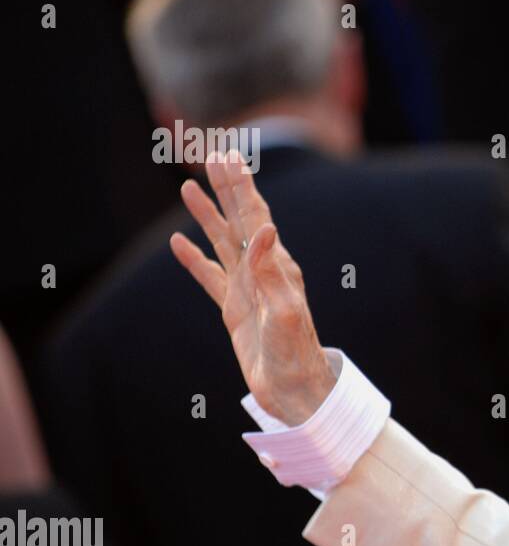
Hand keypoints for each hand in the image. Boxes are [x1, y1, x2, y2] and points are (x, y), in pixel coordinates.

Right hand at [169, 150, 336, 425]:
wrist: (294, 390)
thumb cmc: (294, 354)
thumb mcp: (285, 312)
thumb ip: (272, 272)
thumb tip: (265, 228)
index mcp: (277, 267)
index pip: (255, 217)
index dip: (241, 187)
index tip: (228, 157)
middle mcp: (263, 271)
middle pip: (239, 219)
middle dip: (226, 188)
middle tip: (212, 155)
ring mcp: (247, 288)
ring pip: (222, 241)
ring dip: (207, 214)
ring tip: (188, 186)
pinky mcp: (235, 309)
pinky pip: (210, 276)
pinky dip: (194, 258)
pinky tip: (177, 242)